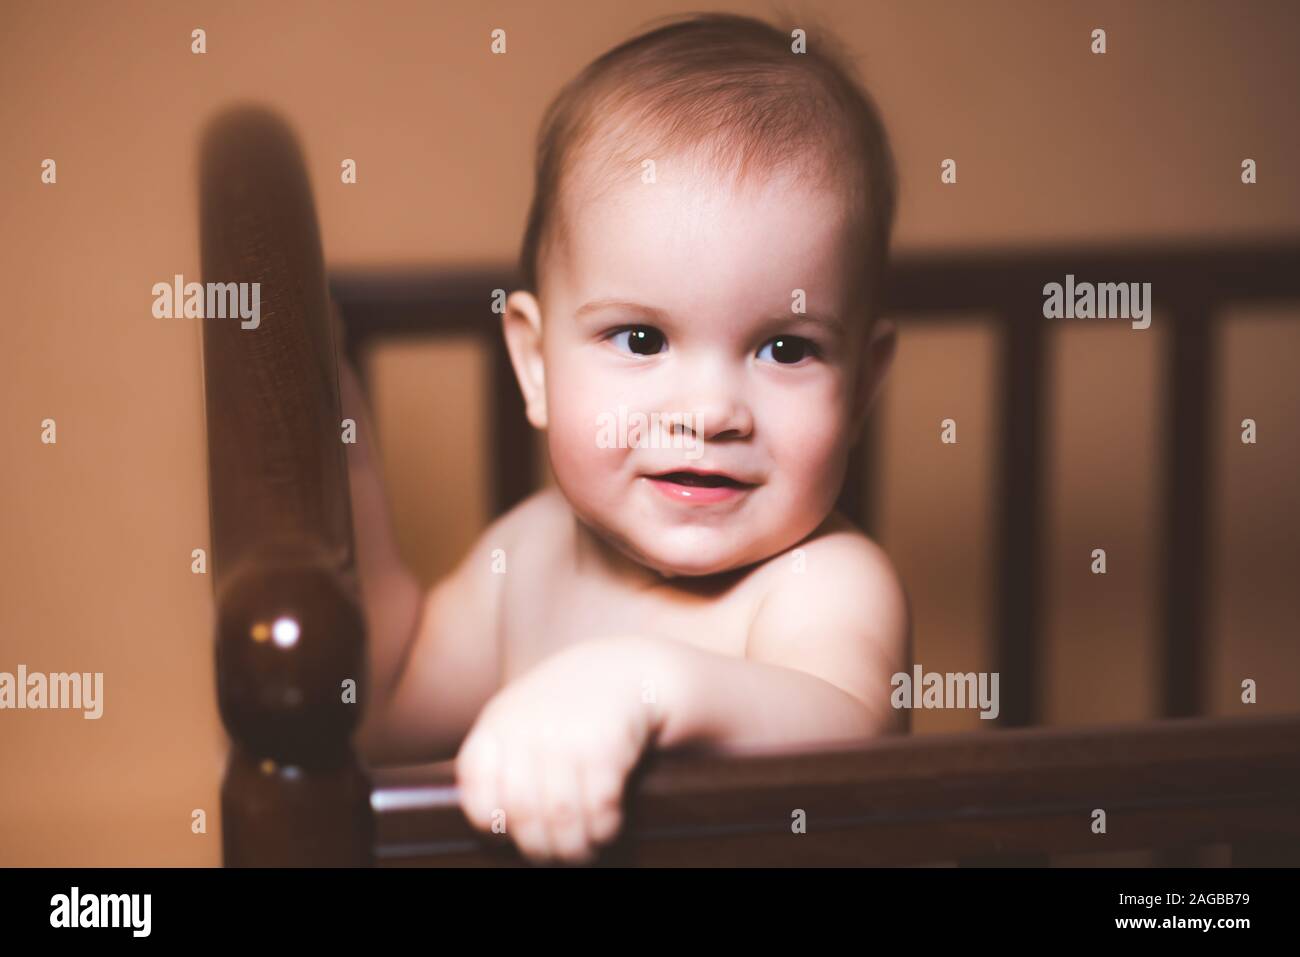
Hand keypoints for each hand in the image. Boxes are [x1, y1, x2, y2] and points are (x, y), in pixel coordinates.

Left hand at [454, 636, 667, 863]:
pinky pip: (599, 805)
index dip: (492, 823)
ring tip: (584, 852)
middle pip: (521, 813)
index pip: (477, 791)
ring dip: (575, 847)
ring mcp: (565, 734)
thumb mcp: (524, 716)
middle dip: (541, 848)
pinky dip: (604, 827)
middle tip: (557, 857)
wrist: (630, 666)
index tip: (512, 833)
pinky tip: (608, 826)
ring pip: (561, 816)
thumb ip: (506, 761)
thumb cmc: (573, 704)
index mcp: (497, 723)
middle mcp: (526, 727)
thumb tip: (499, 831)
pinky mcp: (605, 742)